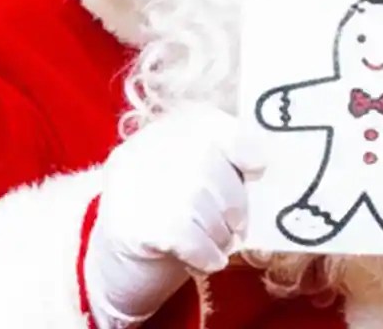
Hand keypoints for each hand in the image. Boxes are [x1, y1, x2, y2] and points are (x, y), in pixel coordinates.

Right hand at [84, 105, 265, 327]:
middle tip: (238, 227)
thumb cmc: (172, 210)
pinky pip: (186, 236)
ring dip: (220, 233)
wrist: (118, 255)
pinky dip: (206, 253)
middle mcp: (146, 148)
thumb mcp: (193, 174)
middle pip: (209, 167)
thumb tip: (263, 167)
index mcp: (167, 128)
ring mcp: (134, 183)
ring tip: (219, 244)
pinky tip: (209, 261)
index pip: (209, 122)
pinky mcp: (130, 223)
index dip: (242, 145)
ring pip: (199, 203)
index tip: (258, 169)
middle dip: (234, 203)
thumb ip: (221, 162)